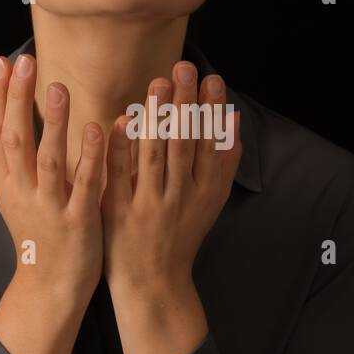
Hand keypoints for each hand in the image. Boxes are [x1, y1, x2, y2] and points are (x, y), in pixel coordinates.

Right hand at [0, 52, 105, 303]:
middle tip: (23, 63)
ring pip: (48, 159)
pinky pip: (84, 185)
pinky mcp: (76, 222)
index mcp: (7, 182)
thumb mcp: (17, 194)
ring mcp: (48, 207)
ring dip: (54, 123)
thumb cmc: (40, 233)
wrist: (50, 287)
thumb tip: (11, 109)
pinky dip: (89, 157)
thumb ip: (17, 157)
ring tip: (60, 87)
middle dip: (17, 99)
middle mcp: (22, 191)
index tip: (1, 62)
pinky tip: (97, 128)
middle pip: (15, 138)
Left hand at [102, 61, 241, 293]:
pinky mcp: (120, 215)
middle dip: (184, 104)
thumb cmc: (180, 237)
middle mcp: (180, 198)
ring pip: (155, 156)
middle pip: (184, 144)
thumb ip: (223, 164)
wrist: (153, 286)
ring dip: (156, 119)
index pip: (210, 145)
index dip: (211, 111)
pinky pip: (120, 177)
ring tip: (157, 83)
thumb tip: (234, 121)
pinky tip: (120, 121)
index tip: (212, 78)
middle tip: (183, 67)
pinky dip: (121, 149)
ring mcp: (149, 206)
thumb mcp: (211, 203)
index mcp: (204, 193)